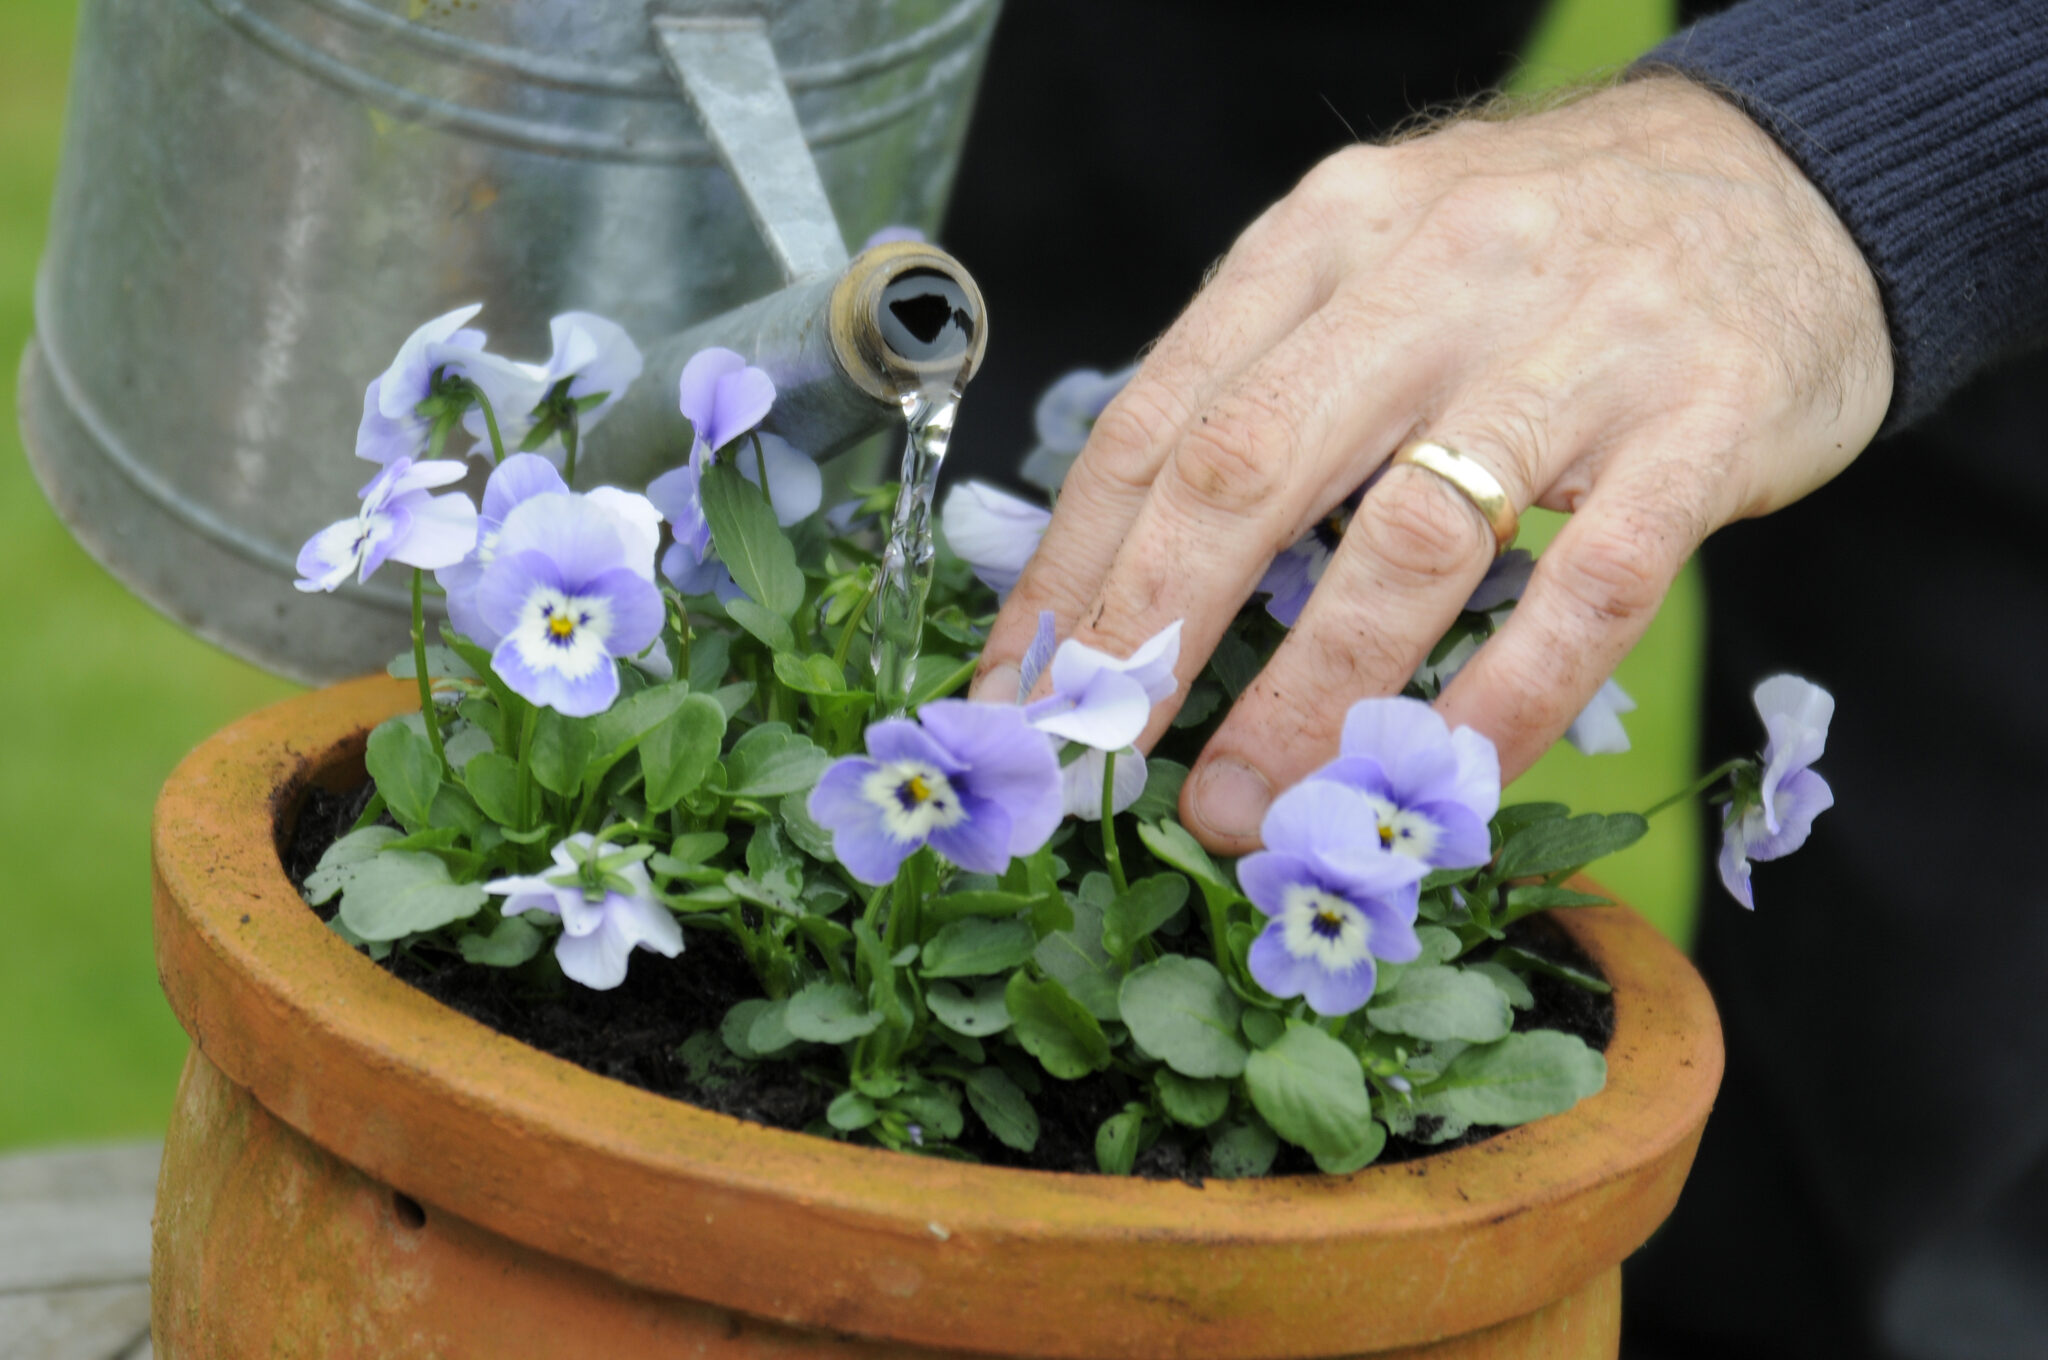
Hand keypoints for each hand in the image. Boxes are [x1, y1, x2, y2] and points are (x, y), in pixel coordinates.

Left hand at [972, 76, 1890, 852]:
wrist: (1794, 178)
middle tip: (1091, 756)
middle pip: (1248, 470)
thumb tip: (1131, 574)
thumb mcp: (1382, 265)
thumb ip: (1270, 384)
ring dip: (1306, 697)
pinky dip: (1504, 701)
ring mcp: (1576, 347)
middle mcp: (1434, 273)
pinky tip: (1445, 781)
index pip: (1158, 417)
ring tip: (1242, 807)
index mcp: (1327, 235)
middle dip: (1147, 632)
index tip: (1018, 690)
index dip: (1073, 569)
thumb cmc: (1547, 255)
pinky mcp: (1702, 426)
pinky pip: (1586, 589)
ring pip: (1406, 542)